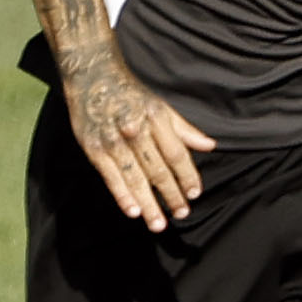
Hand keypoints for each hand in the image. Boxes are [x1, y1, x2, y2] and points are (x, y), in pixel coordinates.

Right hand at [64, 61, 212, 231]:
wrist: (92, 77)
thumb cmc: (132, 95)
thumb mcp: (161, 107)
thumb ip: (185, 130)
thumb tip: (210, 146)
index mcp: (156, 119)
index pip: (177, 154)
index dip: (187, 176)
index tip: (195, 194)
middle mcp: (135, 130)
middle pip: (158, 169)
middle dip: (171, 195)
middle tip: (182, 213)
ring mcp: (113, 140)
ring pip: (135, 178)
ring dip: (148, 203)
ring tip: (159, 224)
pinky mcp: (93, 147)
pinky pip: (111, 176)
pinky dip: (122, 195)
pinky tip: (134, 211)